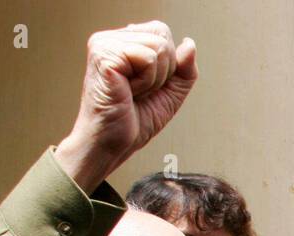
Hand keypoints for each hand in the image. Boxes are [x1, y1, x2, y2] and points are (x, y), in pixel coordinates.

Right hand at [54, 22, 197, 192]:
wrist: (111, 145)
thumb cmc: (134, 122)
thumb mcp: (170, 93)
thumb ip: (184, 69)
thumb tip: (189, 43)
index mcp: (122, 43)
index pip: (161, 32)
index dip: (167, 64)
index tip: (146, 86)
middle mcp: (110, 38)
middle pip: (162, 36)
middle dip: (163, 72)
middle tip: (138, 92)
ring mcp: (104, 44)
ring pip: (158, 47)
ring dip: (154, 80)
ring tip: (132, 93)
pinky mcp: (104, 55)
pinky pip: (149, 59)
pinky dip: (147, 82)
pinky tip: (127, 92)